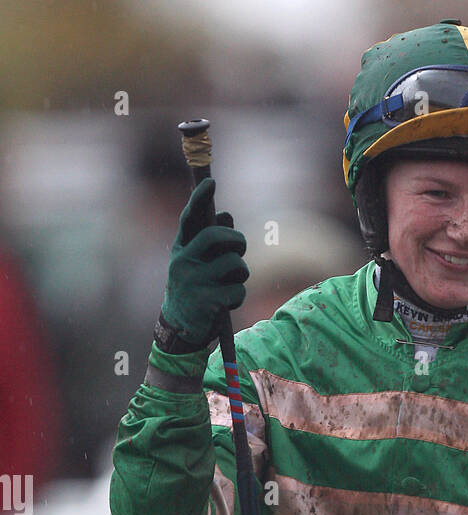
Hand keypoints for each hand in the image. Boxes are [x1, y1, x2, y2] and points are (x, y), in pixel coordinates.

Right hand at [160, 178, 248, 348]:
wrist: (179, 331)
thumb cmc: (193, 291)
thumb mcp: (196, 265)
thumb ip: (210, 242)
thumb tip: (227, 216)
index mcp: (180, 250)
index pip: (189, 219)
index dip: (199, 199)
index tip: (211, 183)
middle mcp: (184, 262)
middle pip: (217, 237)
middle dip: (236, 240)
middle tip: (239, 249)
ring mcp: (194, 282)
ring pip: (234, 265)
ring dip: (241, 273)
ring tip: (230, 283)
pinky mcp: (208, 302)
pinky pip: (238, 290)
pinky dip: (238, 297)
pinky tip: (225, 304)